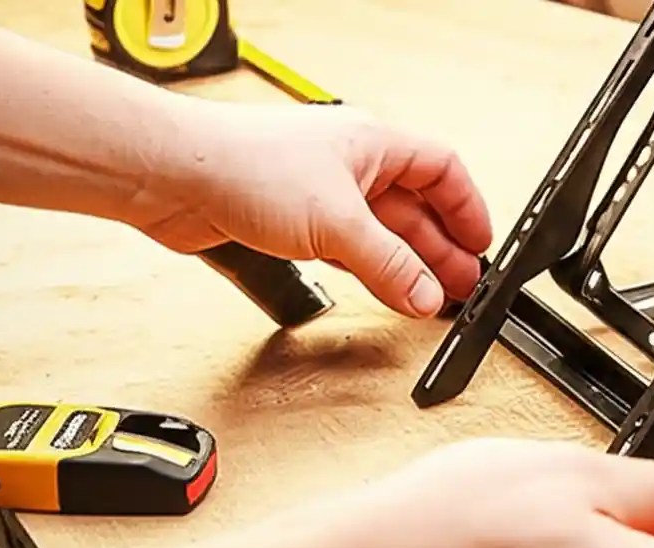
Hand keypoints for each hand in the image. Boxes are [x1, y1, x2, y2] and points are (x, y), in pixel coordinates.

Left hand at [133, 100, 493, 317]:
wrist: (173, 176)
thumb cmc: (245, 164)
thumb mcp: (337, 222)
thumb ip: (388, 264)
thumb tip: (426, 293)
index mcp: (373, 143)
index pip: (441, 170)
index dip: (466, 208)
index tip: (480, 245)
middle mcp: (351, 165)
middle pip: (414, 208)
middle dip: (439, 248)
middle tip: (460, 286)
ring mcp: (322, 194)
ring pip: (381, 233)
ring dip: (406, 265)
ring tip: (430, 298)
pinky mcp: (293, 222)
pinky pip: (348, 250)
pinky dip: (370, 272)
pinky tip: (384, 292)